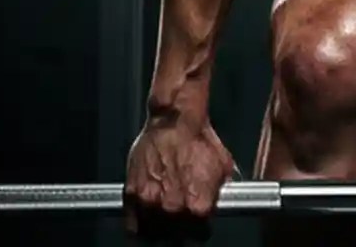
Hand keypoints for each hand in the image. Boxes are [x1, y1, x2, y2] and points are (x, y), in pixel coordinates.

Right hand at [123, 114, 236, 242]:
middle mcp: (173, 208)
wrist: (174, 121)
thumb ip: (218, 192)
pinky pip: (132, 225)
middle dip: (179, 232)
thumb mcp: (223, 167)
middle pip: (175, 239)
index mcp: (198, 205)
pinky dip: (138, 226)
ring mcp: (150, 203)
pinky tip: (146, 222)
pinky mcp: (132, 195)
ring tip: (164, 225)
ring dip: (159, 232)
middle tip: (181, 225)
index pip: (199, 236)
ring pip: (152, 235)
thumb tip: (219, 203)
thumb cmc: (198, 139)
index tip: (199, 227)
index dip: (199, 231)